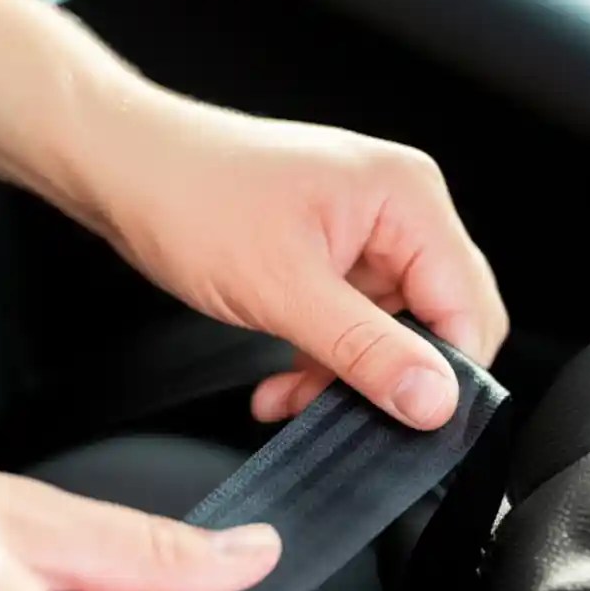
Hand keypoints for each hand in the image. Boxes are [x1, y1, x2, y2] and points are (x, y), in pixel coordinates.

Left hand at [77, 100, 508, 429]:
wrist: (122, 169)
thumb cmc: (192, 197)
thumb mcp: (285, 290)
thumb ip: (367, 350)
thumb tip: (435, 399)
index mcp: (407, 197)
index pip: (467, 303)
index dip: (449, 370)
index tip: (413, 422)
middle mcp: (398, 210)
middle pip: (438, 321)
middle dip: (390, 377)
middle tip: (344, 412)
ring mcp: (366, 235)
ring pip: (392, 335)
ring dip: (346, 377)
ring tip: (292, 397)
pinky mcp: (334, 257)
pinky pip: (355, 327)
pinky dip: (324, 362)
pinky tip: (282, 384)